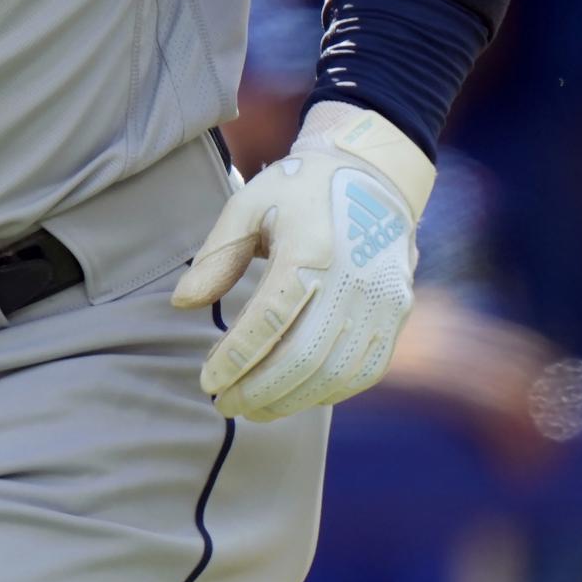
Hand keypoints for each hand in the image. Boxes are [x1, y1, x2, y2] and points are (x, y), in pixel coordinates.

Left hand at [173, 102, 435, 419]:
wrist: (373, 173)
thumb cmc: (299, 189)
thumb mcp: (247, 205)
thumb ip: (217, 256)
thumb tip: (182, 303)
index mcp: (312, 251)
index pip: (270, 321)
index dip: (237, 359)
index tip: (208, 382)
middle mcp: (355, 280)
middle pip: (305, 357)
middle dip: (261, 390)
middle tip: (224, 405)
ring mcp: (384, 300)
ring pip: (338, 372)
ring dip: (293, 400)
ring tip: (255, 408)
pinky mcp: (399, 313)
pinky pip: (367, 368)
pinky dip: (330, 391)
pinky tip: (297, 396)